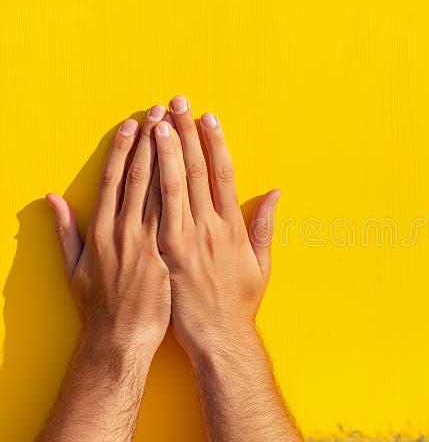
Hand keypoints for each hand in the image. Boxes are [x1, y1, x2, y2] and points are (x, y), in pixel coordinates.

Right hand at [46, 106, 171, 356]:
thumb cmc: (100, 306)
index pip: (116, 179)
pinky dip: (189, 190)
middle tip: (164, 110)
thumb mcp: (73, 268)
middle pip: (142, 176)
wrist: (121, 341)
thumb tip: (52, 197)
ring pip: (164, 190)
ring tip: (181, 128)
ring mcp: (148, 244)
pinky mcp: (169, 257)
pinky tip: (198, 168)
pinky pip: (182, 216)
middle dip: (154, 141)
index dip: (126, 148)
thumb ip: (66, 230)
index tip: (135, 123)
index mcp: (102, 231)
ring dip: (173, 156)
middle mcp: (124, 232)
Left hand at [153, 96, 279, 360]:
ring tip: (157, 120)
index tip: (208, 117)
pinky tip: (140, 162)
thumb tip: (274, 192)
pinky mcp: (166, 252)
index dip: (215, 143)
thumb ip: (264, 225)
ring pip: (173, 184)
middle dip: (187, 134)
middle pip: (196, 170)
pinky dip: (148, 184)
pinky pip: (155, 211)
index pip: (223, 174)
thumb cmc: (239, 302)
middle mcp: (211, 227)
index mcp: (233, 227)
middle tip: (177, 104)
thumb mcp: (261, 263)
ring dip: (165, 149)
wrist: (219, 337)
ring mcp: (187, 239)